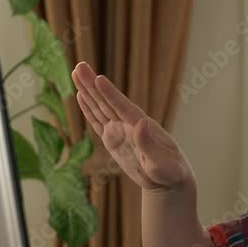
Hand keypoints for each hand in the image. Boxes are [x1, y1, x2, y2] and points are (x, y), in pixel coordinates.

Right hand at [73, 62, 193, 192]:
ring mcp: (119, 130)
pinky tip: (81, 96)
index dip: (110, 94)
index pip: (123, 107)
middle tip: (80, 66)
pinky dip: (88, 109)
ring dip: (87, 91)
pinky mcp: (112, 140)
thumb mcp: (161, 162)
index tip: (99, 78)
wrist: (169, 180)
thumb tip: (142, 122)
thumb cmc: (170, 171)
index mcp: (141, 126)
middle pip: (107, 101)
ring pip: (99, 107)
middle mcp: (128, 124)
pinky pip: (97, 122)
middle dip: (93, 85)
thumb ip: (148, 144)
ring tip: (76, 73)